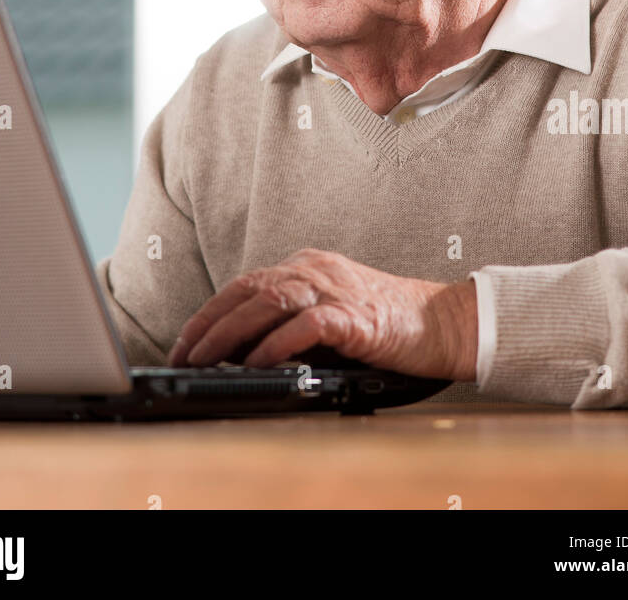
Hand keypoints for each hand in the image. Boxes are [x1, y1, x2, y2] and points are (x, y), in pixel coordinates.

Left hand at [167, 248, 477, 380]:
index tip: (185, 340)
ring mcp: (336, 289)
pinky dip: (276, 344)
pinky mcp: (355, 315)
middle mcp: (317, 270)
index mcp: (309, 266)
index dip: (211, 312)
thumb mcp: (332, 312)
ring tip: (206, 358)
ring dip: (231, 332)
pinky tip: (256, 362)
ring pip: (269, 301)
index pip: (247, 283)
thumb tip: (244, 351)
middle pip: (249, 289)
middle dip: (209, 323)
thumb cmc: (389, 323)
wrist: (445, 321)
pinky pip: (306, 325)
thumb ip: (294, 321)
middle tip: (183, 352)